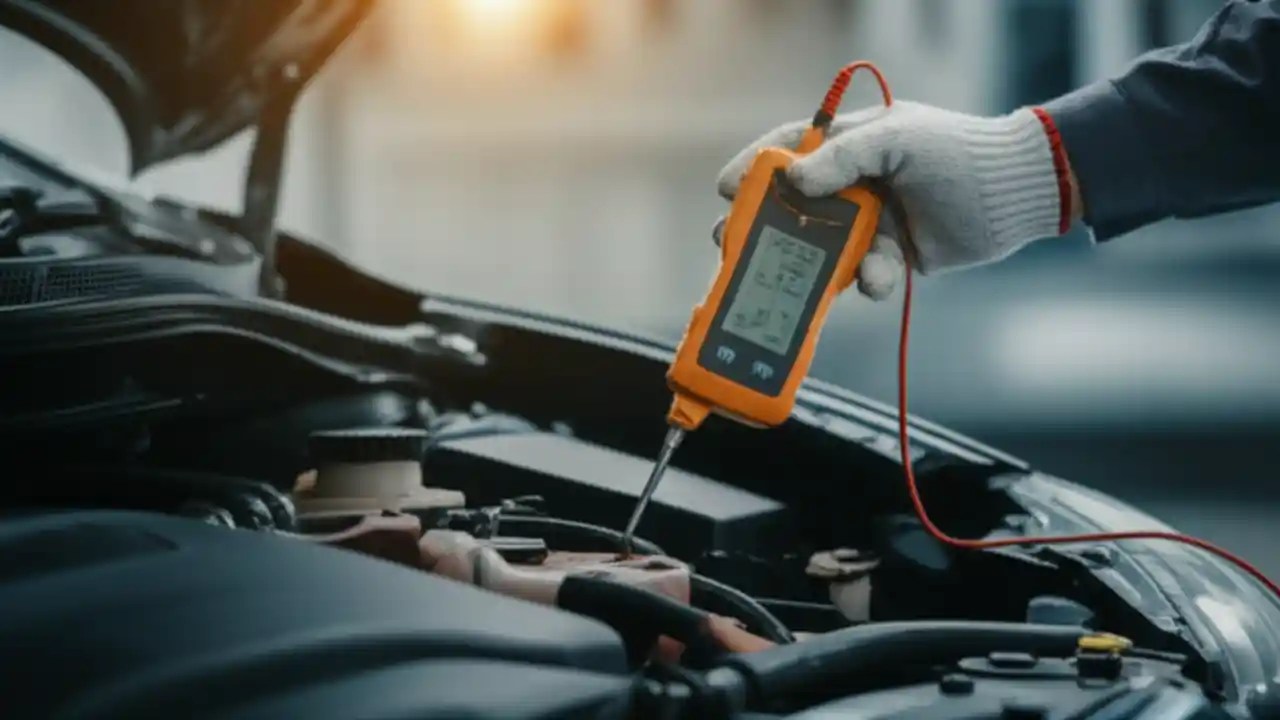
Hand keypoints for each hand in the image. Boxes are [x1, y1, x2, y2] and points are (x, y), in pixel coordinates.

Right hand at [715, 102, 1066, 299]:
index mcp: (850, 143)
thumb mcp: (898, 141)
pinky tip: (878, 280)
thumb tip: (792, 180)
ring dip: (813, 265)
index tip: (726, 190)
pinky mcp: (890, 256)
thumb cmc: (960, 154)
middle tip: (734, 244)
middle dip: (764, 227)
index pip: (788, 150)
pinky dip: (867, 281)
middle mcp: (854, 183)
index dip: (754, 169)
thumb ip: (844, 159)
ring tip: (802, 281)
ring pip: (823, 248)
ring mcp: (871, 221)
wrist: (1019, 196)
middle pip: (792, 206)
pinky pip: (862, 275)